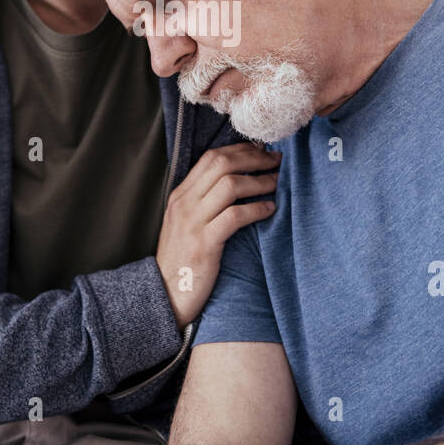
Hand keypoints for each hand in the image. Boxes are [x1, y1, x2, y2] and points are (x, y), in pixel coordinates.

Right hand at [156, 143, 280, 330]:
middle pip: (222, 164)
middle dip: (254, 158)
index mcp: (180, 195)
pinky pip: (235, 217)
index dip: (240, 150)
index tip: (262, 150)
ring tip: (277, 182)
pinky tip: (270, 209)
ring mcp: (192, 222)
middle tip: (277, 161)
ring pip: (230, 185)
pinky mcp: (204, 244)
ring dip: (259, 181)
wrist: (166, 294)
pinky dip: (257, 209)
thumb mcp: (187, 223)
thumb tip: (238, 180)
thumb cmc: (183, 260)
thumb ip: (205, 201)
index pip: (211, 157)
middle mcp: (184, 203)